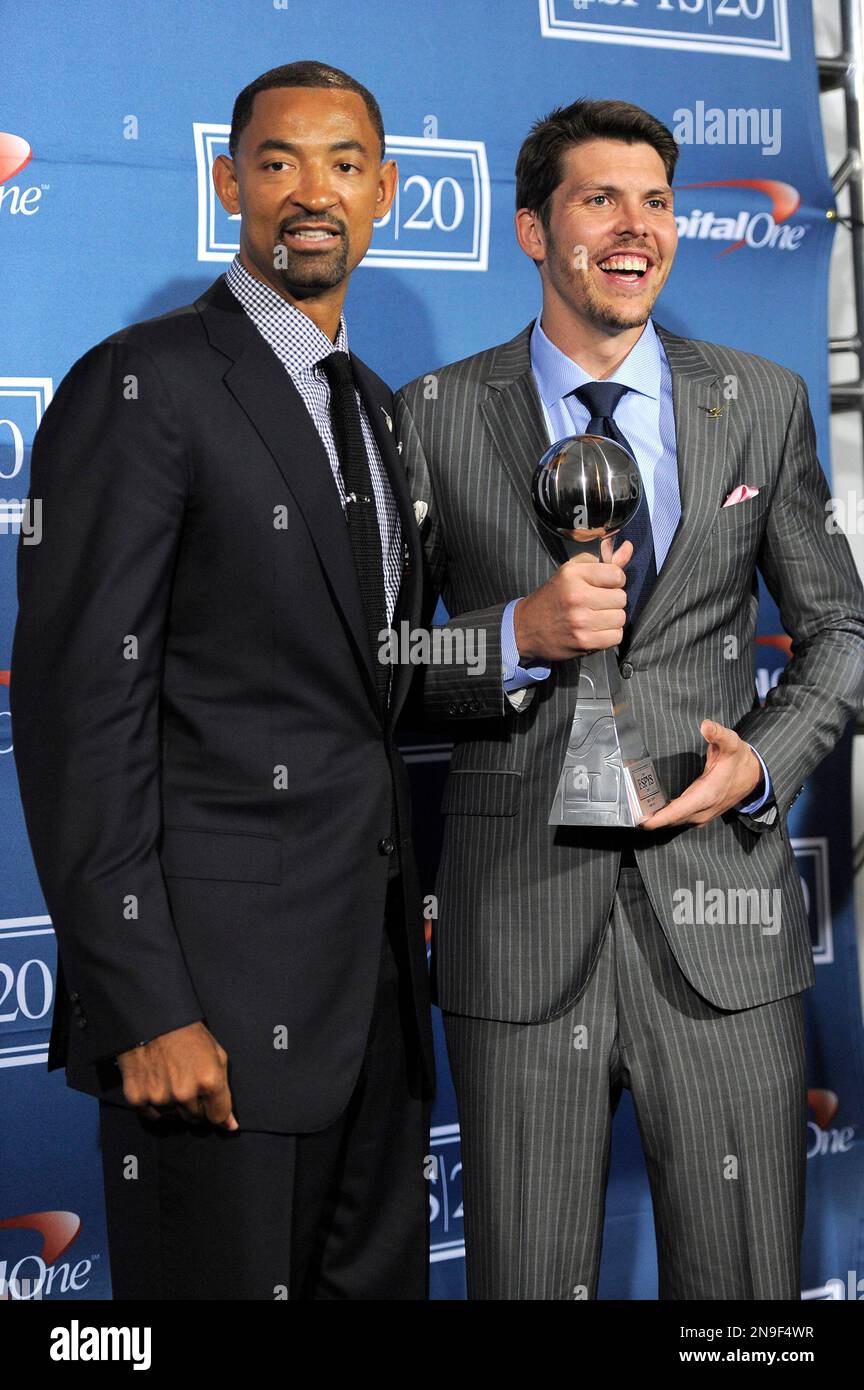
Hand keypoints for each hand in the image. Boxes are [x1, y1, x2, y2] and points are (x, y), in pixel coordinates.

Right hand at [115, 1021, 238, 1129]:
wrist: (152, 1019)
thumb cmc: (188, 1034)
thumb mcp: (217, 1055)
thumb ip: (224, 1091)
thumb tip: (230, 1125)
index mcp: (209, 1081)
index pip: (218, 1117)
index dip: (216, 1111)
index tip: (212, 1107)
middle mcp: (185, 1093)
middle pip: (194, 1118)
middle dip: (194, 1105)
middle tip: (187, 1082)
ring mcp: (160, 1097)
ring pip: (173, 1117)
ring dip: (174, 1104)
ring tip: (170, 1078)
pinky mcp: (137, 1098)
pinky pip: (151, 1115)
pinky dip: (154, 1104)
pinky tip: (156, 1083)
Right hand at [513, 536, 633, 663]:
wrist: (526, 628)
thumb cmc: (553, 598)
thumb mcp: (572, 572)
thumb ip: (604, 561)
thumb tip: (629, 547)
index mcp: (573, 574)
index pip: (617, 575)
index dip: (614, 581)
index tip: (603, 585)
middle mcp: (576, 596)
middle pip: (621, 598)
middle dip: (612, 601)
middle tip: (597, 604)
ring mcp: (580, 620)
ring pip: (620, 618)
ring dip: (612, 619)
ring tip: (596, 618)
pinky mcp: (583, 641)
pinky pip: (616, 637)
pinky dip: (609, 635)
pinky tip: (596, 631)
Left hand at [639, 720, 762, 830]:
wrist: (754, 775)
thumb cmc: (739, 759)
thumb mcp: (731, 743)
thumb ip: (718, 734)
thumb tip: (706, 725)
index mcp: (708, 795)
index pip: (679, 811)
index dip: (660, 818)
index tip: (642, 821)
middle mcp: (704, 809)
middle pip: (672, 819)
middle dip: (651, 819)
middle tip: (630, 813)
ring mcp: (702, 814)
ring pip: (675, 821)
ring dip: (657, 819)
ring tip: (636, 812)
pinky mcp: (701, 814)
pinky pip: (679, 819)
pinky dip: (666, 817)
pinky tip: (652, 811)